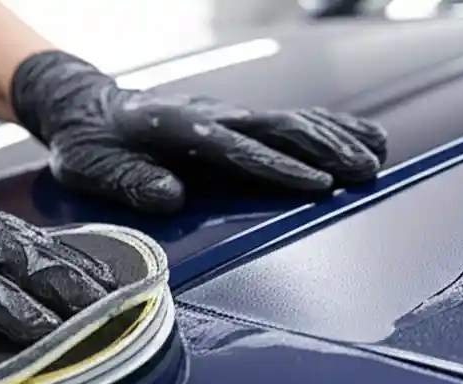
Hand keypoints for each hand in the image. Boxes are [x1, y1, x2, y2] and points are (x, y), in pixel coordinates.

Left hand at [10, 51, 387, 213]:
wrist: (86, 107)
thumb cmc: (88, 145)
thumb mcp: (92, 167)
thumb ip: (131, 181)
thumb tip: (170, 197)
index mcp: (175, 129)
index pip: (235, 151)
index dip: (277, 168)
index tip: (316, 184)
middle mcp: (211, 116)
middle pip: (276, 129)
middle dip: (323, 150)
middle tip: (364, 172)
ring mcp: (227, 115)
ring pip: (290, 121)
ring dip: (335, 138)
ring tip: (377, 158)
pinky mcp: (238, 121)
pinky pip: (290, 123)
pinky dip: (331, 128)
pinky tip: (365, 139)